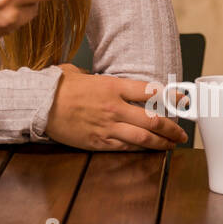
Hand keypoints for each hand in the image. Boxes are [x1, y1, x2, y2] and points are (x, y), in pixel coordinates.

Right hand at [46, 73, 187, 150]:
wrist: (40, 104)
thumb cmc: (58, 87)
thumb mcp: (82, 73)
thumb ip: (100, 79)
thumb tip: (106, 80)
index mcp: (112, 87)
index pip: (150, 92)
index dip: (170, 98)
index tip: (182, 102)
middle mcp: (114, 107)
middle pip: (153, 119)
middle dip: (172, 127)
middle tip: (182, 132)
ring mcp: (107, 127)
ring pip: (143, 138)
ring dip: (161, 143)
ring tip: (171, 145)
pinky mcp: (99, 142)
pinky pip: (126, 147)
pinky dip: (140, 149)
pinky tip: (149, 149)